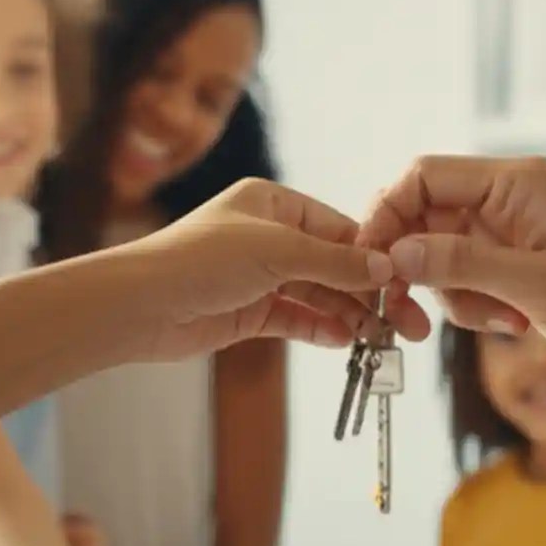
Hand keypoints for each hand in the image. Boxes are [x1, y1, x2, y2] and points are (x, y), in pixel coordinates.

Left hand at [109, 178, 429, 362]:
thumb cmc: (199, 260)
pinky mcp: (247, 312)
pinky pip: (295, 319)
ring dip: (349, 314)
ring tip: (380, 337)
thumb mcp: (277, 250)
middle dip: (367, 292)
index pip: (337, 228)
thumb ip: (335, 261)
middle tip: (405, 320)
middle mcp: (267, 236)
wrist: (139, 305)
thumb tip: (388, 267)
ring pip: (317, 294)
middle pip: (332, 264)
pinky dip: (320, 329)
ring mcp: (258, 276)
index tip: (405, 281)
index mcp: (272, 204)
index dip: (372, 256)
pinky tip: (346, 342)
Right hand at [358, 156, 545, 405]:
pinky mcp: (520, 271)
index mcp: (522, 183)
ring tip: (502, 322)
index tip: (371, 265)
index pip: (426, 176)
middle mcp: (514, 200)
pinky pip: (468, 281)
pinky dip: (475, 308)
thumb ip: (463, 265)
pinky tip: (516, 327)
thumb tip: (396, 253)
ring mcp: (516, 236)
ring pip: (442, 255)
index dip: (389, 215)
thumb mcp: (540, 287)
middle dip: (416, 264)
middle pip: (427, 217)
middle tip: (406, 311)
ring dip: (453, 295)